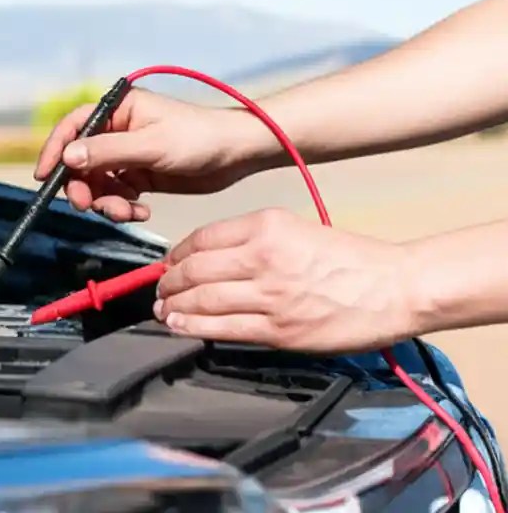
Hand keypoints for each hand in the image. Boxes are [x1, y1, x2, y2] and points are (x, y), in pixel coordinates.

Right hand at [34, 88, 269, 221]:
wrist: (235, 155)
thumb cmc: (198, 138)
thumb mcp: (150, 145)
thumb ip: (107, 152)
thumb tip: (68, 157)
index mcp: (117, 110)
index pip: (73, 127)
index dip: (55, 151)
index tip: (45, 178)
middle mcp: (117, 130)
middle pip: (81, 161)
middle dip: (84, 186)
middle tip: (90, 206)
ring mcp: (127, 154)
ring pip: (97, 182)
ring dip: (106, 202)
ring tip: (127, 213)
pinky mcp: (139, 175)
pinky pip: (116, 194)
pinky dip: (122, 207)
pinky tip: (141, 212)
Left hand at [152, 208, 420, 353]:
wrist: (396, 288)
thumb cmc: (351, 259)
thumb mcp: (297, 230)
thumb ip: (253, 241)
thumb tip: (209, 259)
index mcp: (266, 226)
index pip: (202, 238)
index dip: (177, 254)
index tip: (168, 264)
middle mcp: (263, 257)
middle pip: (195, 270)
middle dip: (168, 282)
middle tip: (160, 290)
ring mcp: (270, 295)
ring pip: (203, 300)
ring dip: (175, 307)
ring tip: (164, 310)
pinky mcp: (278, 330)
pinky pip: (223, 329)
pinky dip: (193, 327)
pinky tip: (179, 326)